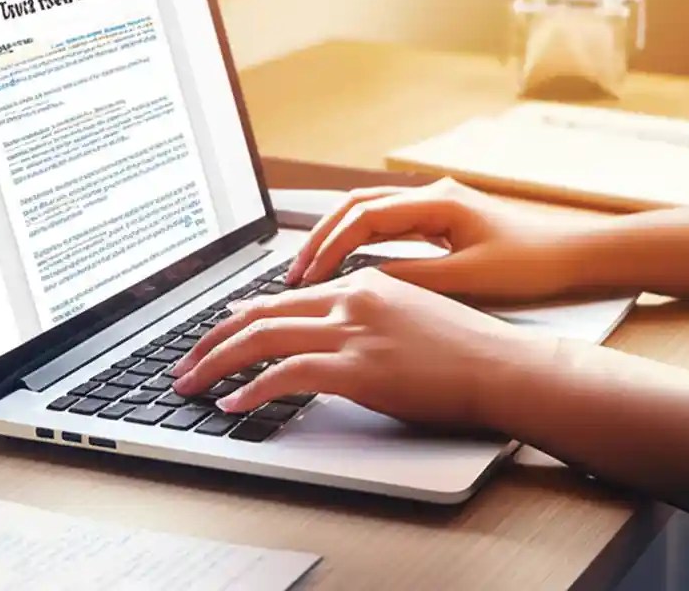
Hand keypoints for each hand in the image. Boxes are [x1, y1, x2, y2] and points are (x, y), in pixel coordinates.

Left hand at [171, 268, 557, 424]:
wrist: (502, 366)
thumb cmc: (465, 351)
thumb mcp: (409, 318)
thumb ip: (365, 321)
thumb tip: (327, 342)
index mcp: (362, 284)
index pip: (282, 297)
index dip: (238, 319)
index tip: (213, 338)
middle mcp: (351, 298)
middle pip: (260, 313)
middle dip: (212, 341)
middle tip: (186, 365)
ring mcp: (353, 331)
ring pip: (262, 337)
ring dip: (216, 363)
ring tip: (191, 385)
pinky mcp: (358, 366)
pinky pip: (287, 374)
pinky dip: (252, 389)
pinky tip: (233, 403)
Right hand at [287, 178, 586, 301]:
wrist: (576, 256)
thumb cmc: (533, 265)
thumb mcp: (468, 279)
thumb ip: (413, 278)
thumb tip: (363, 285)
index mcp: (436, 203)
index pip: (362, 217)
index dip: (328, 246)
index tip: (307, 275)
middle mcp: (432, 196)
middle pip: (356, 207)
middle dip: (320, 238)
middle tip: (294, 272)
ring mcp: (436, 206)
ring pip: (368, 214)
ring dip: (337, 239)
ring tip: (311, 270)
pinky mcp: (443, 222)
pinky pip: (388, 227)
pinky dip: (360, 244)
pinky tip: (348, 268)